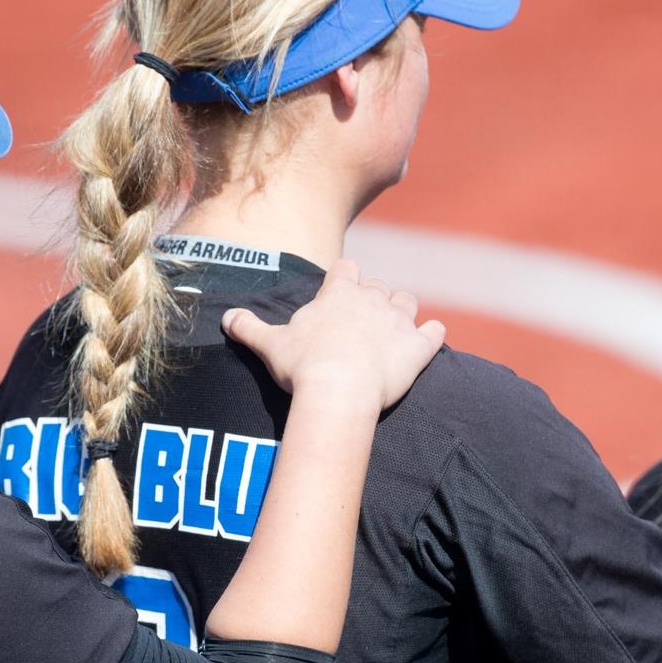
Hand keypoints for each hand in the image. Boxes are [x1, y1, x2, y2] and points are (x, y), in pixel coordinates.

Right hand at [222, 258, 445, 412]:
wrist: (338, 393)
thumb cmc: (303, 366)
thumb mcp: (270, 345)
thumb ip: (249, 328)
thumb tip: (226, 318)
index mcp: (338, 293)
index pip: (346, 269)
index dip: (344, 278)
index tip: (338, 291)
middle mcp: (372, 299)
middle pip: (377, 287)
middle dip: (372, 299)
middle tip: (361, 322)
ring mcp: (398, 321)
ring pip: (407, 302)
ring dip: (402, 311)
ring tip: (392, 329)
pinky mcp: (418, 347)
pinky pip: (434, 333)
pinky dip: (433, 335)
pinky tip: (429, 339)